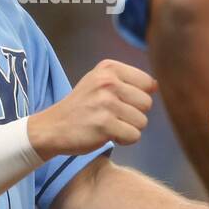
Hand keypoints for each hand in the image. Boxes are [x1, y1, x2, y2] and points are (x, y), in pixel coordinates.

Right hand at [27, 59, 155, 158]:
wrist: (52, 127)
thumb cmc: (81, 107)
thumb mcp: (100, 83)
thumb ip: (127, 81)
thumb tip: (156, 85)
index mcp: (109, 68)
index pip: (147, 83)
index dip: (138, 98)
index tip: (119, 102)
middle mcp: (108, 82)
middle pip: (147, 103)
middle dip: (134, 114)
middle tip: (113, 116)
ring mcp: (106, 103)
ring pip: (142, 122)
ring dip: (128, 128)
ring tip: (108, 125)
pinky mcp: (104, 124)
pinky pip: (134, 136)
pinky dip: (123, 140)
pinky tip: (107, 135)